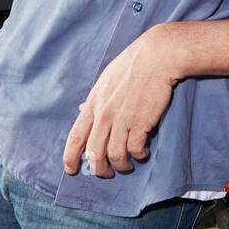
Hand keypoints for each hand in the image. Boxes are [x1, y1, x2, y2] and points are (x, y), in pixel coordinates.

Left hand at [64, 24, 181, 177]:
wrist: (158, 56)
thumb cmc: (134, 64)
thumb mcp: (106, 79)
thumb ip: (95, 98)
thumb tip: (82, 109)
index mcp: (93, 103)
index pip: (76, 136)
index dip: (70, 156)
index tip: (71, 169)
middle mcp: (104, 114)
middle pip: (94, 152)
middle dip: (98, 168)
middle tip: (106, 173)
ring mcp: (122, 119)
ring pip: (114, 154)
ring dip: (120, 165)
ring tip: (127, 165)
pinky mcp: (141, 122)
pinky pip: (135, 149)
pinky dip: (138, 155)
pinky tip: (143, 152)